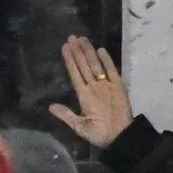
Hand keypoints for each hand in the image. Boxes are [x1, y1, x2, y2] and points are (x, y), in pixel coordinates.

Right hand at [48, 35, 131, 149]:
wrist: (122, 135)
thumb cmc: (99, 133)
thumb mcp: (79, 127)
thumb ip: (66, 115)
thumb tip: (51, 106)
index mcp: (84, 96)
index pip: (75, 74)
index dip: (69, 60)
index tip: (65, 47)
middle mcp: (95, 87)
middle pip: (84, 66)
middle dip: (77, 51)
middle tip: (72, 37)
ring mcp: (108, 85)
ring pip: (96, 65)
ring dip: (89, 52)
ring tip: (83, 39)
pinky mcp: (119, 86)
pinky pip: (112, 70)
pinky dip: (107, 60)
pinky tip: (101, 50)